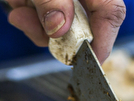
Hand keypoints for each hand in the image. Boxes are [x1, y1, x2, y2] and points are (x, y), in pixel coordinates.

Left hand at [5, 0, 125, 63]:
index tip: (89, 61)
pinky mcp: (45, 0)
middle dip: (49, 29)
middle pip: (80, 24)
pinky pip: (38, 14)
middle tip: (22, 19)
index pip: (110, 12)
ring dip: (31, 18)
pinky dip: (24, 7)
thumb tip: (58, 27)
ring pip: (55, 23)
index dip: (103, 40)